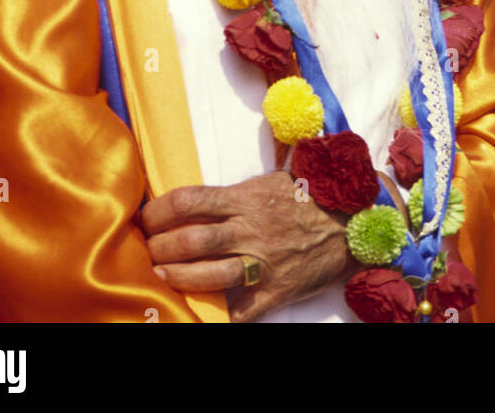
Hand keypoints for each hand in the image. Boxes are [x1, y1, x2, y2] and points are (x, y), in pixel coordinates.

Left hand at [140, 171, 353, 321]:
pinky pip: (241, 311)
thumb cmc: (305, 198)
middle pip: (191, 240)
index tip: (146, 217)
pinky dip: (219, 313)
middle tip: (147, 250)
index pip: (190, 201)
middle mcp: (250, 229)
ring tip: (160, 276)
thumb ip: (235, 189)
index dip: (160, 210)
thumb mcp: (271, 181)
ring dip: (177, 277)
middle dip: (160, 247)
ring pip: (208, 275)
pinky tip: (199, 311)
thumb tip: (196, 194)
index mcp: (245, 198)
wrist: (348, 224)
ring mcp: (262, 263)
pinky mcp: (274, 291)